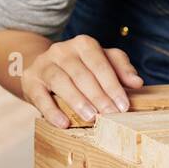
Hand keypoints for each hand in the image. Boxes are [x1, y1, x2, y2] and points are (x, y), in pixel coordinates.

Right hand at [22, 34, 143, 127]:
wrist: (44, 68)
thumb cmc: (81, 68)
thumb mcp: (102, 63)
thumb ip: (121, 69)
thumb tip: (137, 82)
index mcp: (84, 44)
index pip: (100, 64)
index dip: (113, 85)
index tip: (124, 106)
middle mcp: (62, 50)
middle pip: (82, 74)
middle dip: (98, 96)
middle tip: (110, 115)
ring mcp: (45, 64)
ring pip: (61, 81)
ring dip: (77, 101)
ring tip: (91, 118)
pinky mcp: (31, 81)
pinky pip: (40, 96)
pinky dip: (51, 111)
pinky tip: (63, 123)